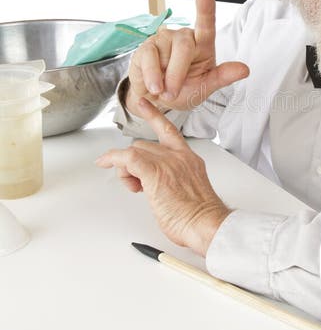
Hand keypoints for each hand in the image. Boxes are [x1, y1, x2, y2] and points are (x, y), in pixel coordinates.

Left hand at [96, 99, 229, 256]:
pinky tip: (105, 163)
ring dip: (126, 169)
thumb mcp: (190, 192)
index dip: (154, 116)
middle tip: (137, 184)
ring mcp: (167, 163)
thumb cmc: (201, 217)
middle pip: (144, 145)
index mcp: (189, 159)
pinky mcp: (155, 173)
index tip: (146, 104)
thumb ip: (175, 182)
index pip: (169, 131)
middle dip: (134, 163)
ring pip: (134, 151)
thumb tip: (161, 189)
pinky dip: (112, 159)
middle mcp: (179, 156)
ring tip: (135, 188)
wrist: (207, 224)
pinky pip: (127, 158)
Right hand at [126, 0, 248, 115]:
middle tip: (173, 93)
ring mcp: (164, 39)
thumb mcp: (205, 87)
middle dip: (178, 73)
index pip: (206, 24)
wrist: (158, 100)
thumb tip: (245, 69)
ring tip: (163, 91)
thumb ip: (222, 77)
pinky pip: (148, 57)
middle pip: (184, 45)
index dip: (205, 7)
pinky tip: (152, 86)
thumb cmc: (184, 90)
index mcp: (203, 44)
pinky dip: (150, 76)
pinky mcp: (146, 47)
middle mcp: (184, 37)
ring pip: (164, 52)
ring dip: (163, 78)